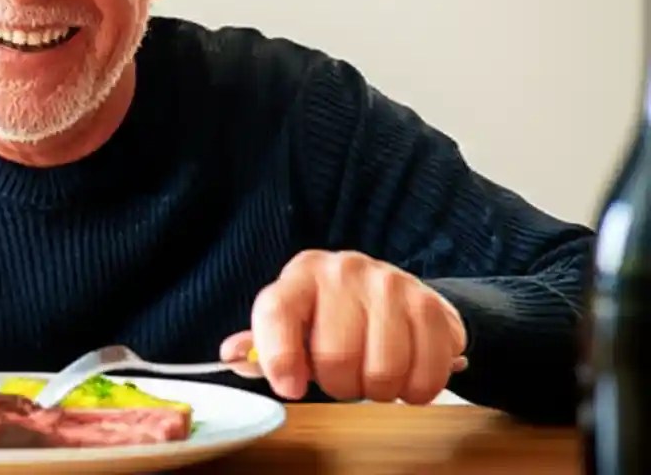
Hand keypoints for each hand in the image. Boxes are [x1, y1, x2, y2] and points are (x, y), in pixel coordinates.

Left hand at [220, 249, 466, 403]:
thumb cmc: (330, 316)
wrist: (392, 292)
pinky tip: (407, 374)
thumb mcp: (293, 324)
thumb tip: (231, 356)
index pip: (277, 312)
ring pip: (383, 372)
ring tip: (373, 374)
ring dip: (378, 391)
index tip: (290, 387)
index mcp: (300, 275)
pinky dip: (416, 390)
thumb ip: (262, 346)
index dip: (278, 357)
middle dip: (338, 384)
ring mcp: (391, 284)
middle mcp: (343, 271)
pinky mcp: (431, 305)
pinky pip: (425, 375)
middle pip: (335, 356)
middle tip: (343, 377)